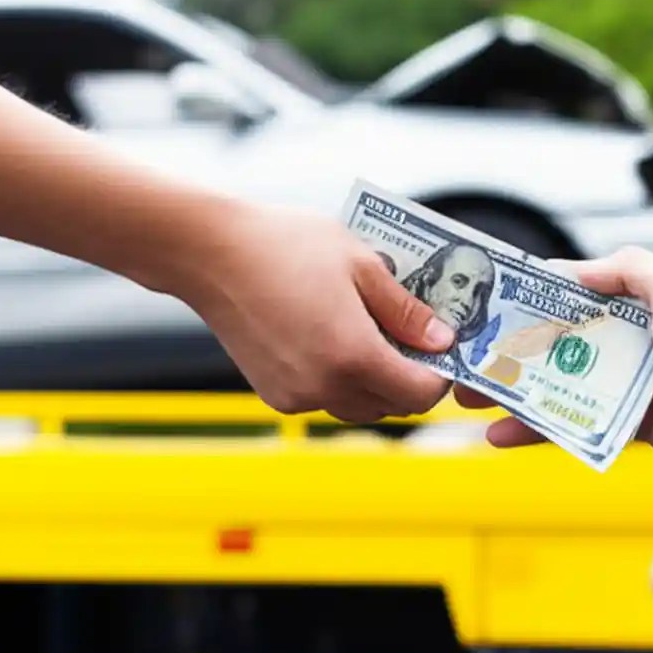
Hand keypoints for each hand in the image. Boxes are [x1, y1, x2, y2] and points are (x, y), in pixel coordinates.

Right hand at [176, 205, 455, 422]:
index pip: (421, 394)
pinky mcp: (274, 395)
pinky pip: (325, 400)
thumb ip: (406, 311)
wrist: (211, 252)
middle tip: (410, 335)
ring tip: (368, 332)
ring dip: (375, 383)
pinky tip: (330, 337)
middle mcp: (325, 387)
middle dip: (409, 378)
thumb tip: (442, 341)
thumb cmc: (286, 246)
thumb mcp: (362, 264)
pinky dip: (339, 381)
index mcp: (353, 355)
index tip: (440, 349)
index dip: (439, 375)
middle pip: (393, 406)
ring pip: (359, 406)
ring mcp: (296, 395)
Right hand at [455, 247, 652, 478]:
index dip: (528, 298)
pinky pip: (576, 424)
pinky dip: (538, 430)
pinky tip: (501, 436)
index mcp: (642, 300)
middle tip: (465, 357)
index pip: (572, 293)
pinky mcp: (631, 424)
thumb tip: (572, 271)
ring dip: (513, 392)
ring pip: (557, 385)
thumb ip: (628, 268)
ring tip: (470, 398)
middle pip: (555, 342)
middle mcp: (633, 339)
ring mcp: (630, 383)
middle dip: (508, 349)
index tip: (486, 304)